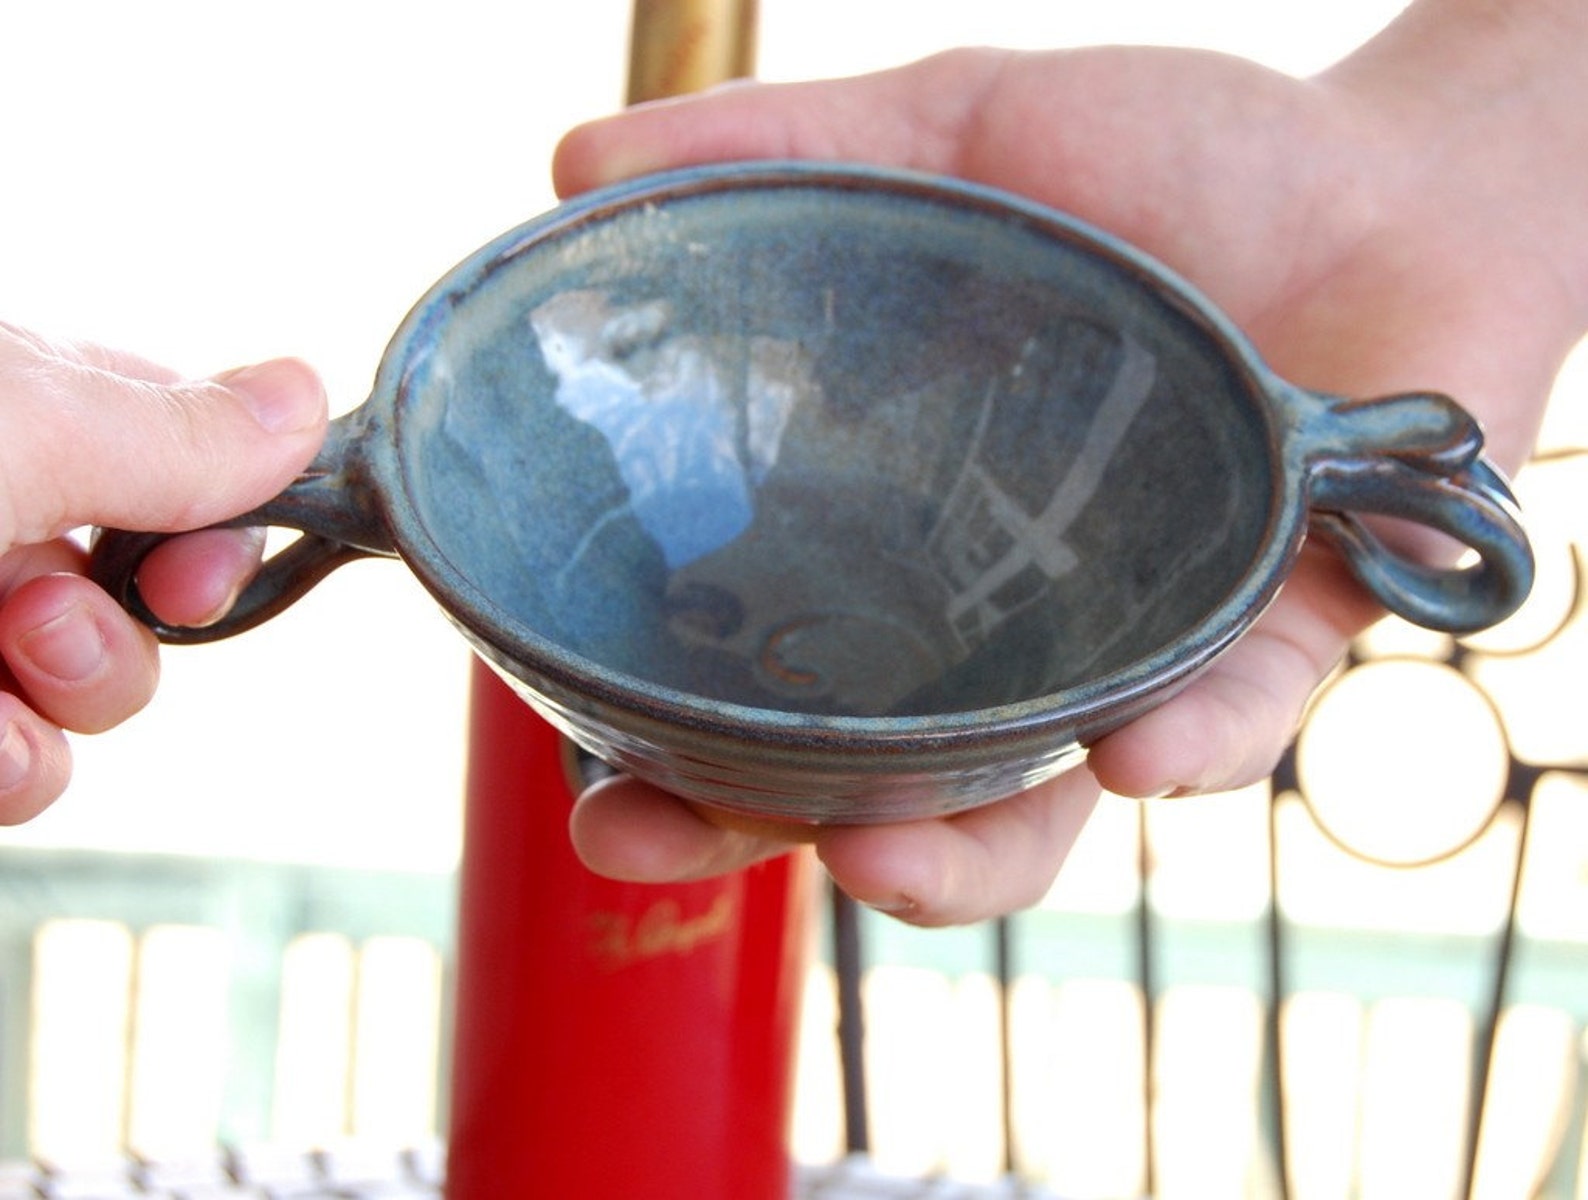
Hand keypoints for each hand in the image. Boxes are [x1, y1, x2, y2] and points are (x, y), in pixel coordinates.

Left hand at [0, 322, 326, 823]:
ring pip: (93, 694)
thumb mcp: (13, 429)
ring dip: (67, 704)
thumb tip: (308, 395)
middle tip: (44, 620)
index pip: (182, 456)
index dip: (215, 528)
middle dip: (119, 635)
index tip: (190, 571)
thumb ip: (175, 431)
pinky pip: (21, 766)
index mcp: (25, 410)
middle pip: (150, 595)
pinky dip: (9, 768)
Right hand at [552, 4, 1587, 923]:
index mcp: (907, 544)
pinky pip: (1230, 723)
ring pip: (1037, 810)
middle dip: (755, 830)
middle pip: (864, 779)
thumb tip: (575, 171)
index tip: (582, 777)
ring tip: (875, 857)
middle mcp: (1004, 629)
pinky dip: (1185, 745)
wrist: (1386, 173)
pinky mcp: (1278, 642)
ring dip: (955, 854)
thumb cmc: (1169, 172)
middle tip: (642, 840)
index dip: (671, 746)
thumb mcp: (956, 136)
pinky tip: (1134, 755)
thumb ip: (783, 154)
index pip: (769, 678)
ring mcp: (1133, 649)